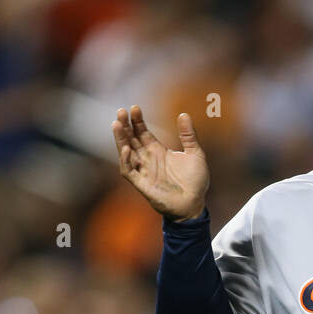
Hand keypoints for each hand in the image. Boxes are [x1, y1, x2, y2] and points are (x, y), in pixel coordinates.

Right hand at [112, 105, 208, 220]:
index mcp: (158, 151)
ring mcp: (144, 172)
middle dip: (125, 126)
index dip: (137, 121)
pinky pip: (129, 171)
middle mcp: (148, 160)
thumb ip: (188, 136)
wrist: (195, 205)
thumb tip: (183, 114)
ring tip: (117, 125)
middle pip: (131, 139)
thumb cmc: (195, 182)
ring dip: (120, 139)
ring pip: (126, 153)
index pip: (142, 133)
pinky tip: (126, 149)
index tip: (135, 108)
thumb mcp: (195, 154)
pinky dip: (125, 161)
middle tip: (121, 111)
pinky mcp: (142, 184)